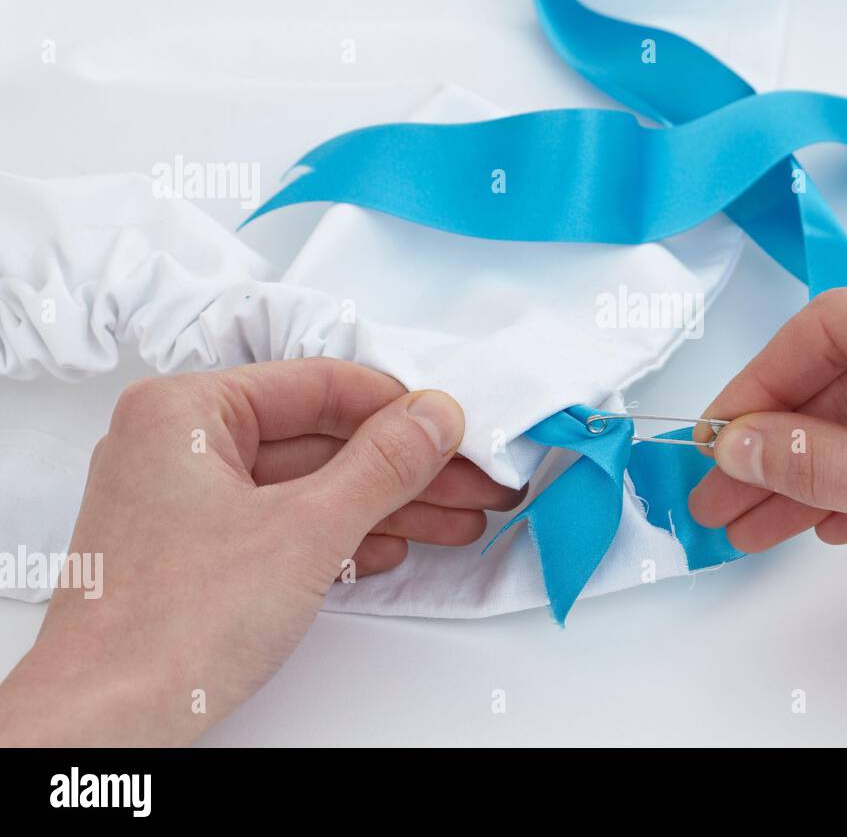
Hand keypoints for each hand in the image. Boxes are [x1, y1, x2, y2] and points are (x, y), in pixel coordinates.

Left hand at [0, 358, 522, 744]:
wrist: (105, 729)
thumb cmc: (170, 630)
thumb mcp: (305, 531)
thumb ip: (383, 465)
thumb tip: (437, 415)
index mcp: (185, 412)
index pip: (319, 385)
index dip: (400, 409)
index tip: (457, 432)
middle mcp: (180, 446)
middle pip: (321, 439)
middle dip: (406, 468)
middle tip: (472, 484)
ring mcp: (187, 503)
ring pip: (310, 486)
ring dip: (387, 506)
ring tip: (457, 522)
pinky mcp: (200, 553)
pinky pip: (287, 525)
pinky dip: (343, 537)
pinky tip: (393, 550)